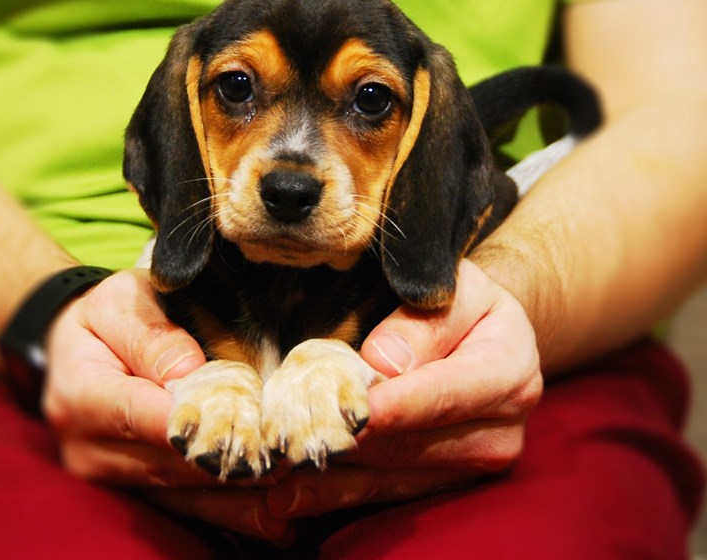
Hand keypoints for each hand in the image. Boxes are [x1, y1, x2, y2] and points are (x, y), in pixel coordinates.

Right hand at [43, 268, 288, 539]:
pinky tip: (272, 520)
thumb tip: (189, 372)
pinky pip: (184, 507)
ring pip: (183, 496)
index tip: (251, 433)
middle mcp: (89, 449)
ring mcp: (110, 477)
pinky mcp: (133, 488)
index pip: (144, 417)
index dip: (197, 429)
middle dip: (232, 465)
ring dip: (240, 499)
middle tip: (293, 464)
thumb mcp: (119, 302)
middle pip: (170, 465)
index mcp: (83, 395)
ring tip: (293, 499)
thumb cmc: (101, 319)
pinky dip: (229, 512)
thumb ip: (150, 334)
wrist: (71, 349)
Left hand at [266, 259, 542, 517]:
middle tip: (287, 440)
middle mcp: (498, 432)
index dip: (395, 406)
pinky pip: (383, 493)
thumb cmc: (463, 302)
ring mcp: (471, 466)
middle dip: (350, 443)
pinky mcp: (441, 483)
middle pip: (411, 444)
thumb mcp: (457, 286)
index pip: (444, 394)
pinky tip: (289, 497)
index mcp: (508, 373)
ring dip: (331, 480)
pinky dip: (334, 495)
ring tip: (275, 479)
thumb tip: (384, 361)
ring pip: (390, 477)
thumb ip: (427, 317)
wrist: (488, 339)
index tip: (350, 414)